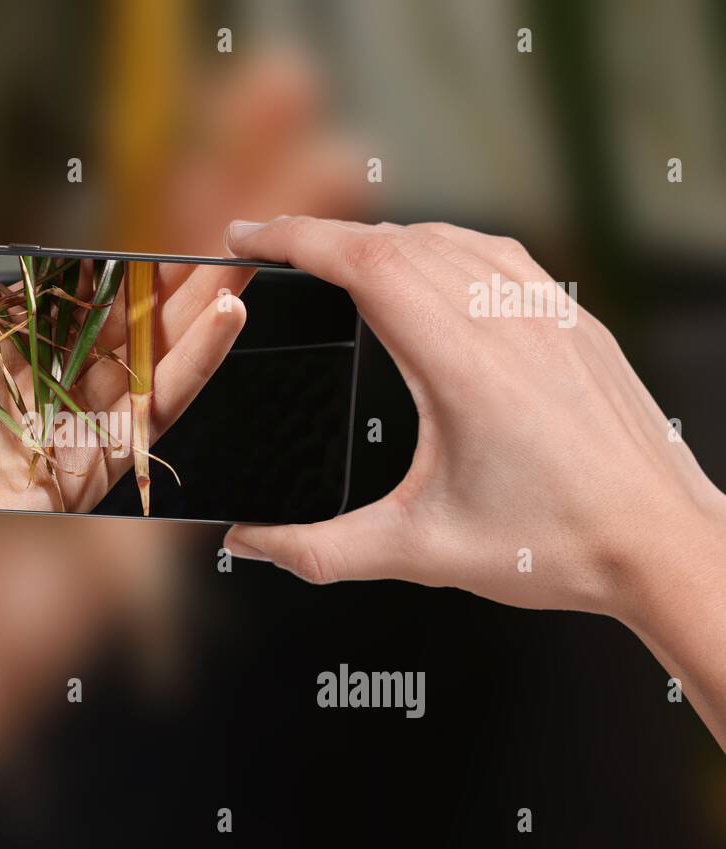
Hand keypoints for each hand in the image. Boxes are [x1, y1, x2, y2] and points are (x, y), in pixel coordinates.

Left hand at [0, 256, 253, 511]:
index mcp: (3, 369)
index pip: (81, 316)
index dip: (125, 279)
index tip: (160, 244)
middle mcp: (44, 401)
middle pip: (130, 342)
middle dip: (179, 299)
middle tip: (226, 252)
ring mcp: (69, 435)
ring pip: (153, 372)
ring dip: (201, 325)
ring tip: (240, 278)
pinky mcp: (86, 470)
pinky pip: (149, 419)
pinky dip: (193, 369)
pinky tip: (225, 321)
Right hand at [221, 216, 725, 747]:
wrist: (664, 546)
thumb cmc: (558, 545)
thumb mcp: (420, 553)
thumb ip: (318, 550)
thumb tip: (246, 544)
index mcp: (466, 365)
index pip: (367, 263)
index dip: (297, 238)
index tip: (248, 234)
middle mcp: (510, 321)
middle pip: (398, 239)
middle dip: (323, 235)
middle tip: (270, 249)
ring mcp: (549, 313)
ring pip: (449, 237)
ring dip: (381, 236)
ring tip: (333, 257)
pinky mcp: (575, 322)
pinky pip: (497, 254)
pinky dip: (442, 244)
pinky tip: (426, 267)